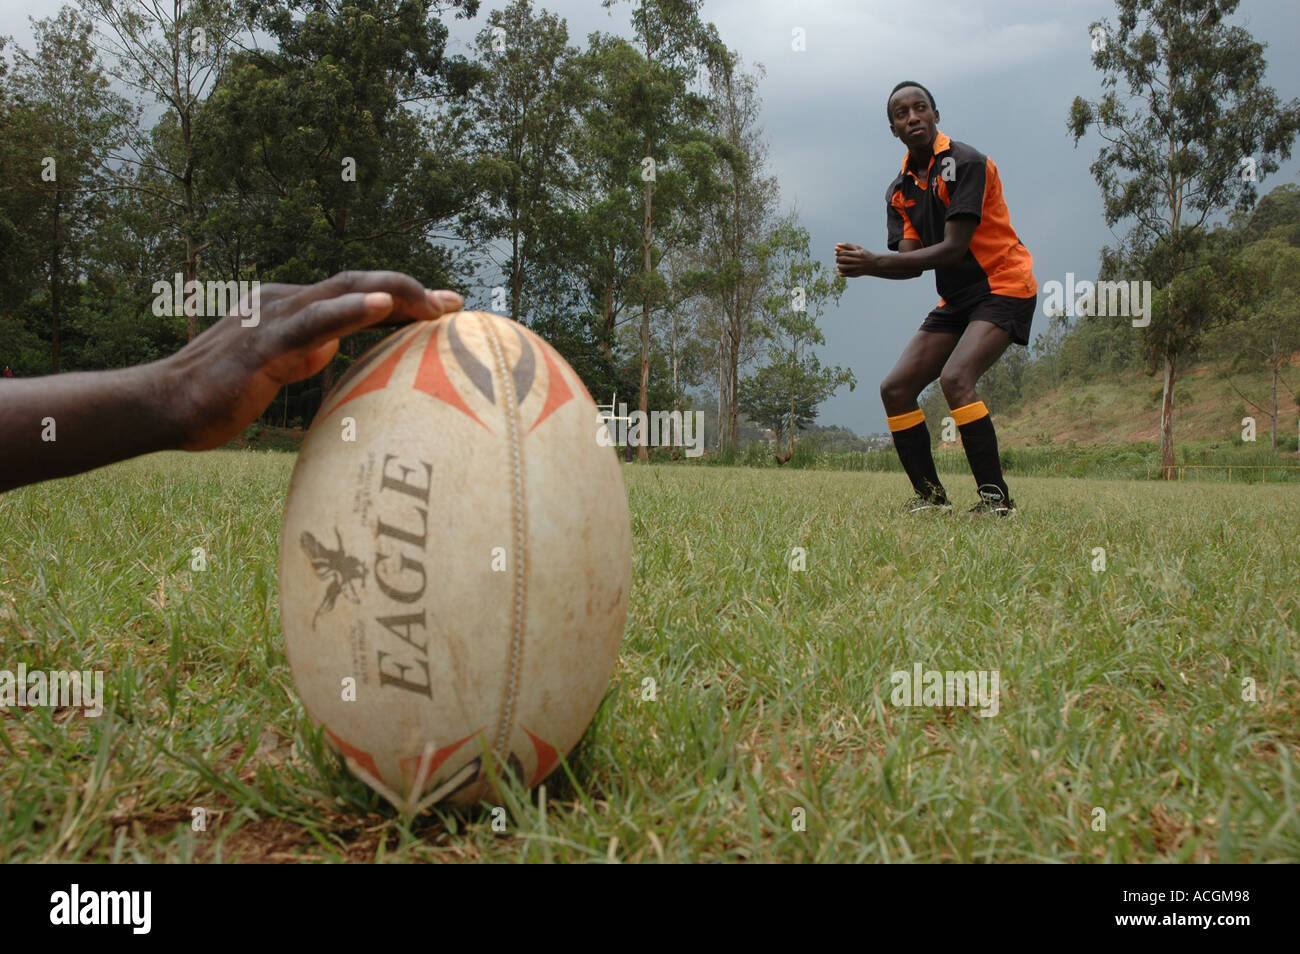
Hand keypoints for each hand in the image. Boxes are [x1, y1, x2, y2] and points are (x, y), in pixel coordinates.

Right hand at [165, 271, 463, 450]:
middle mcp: (284, 301)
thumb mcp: (275, 369)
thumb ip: (304, 354)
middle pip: (359, 284)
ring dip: (396, 294)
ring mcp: (273, 318)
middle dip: (412, 290)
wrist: (164, 406)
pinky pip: (315, 321)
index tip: (442, 310)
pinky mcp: (264, 343)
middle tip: (456, 303)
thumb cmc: (219, 394)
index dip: (400, 299)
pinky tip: (383, 305)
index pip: (354, 295)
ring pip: (344, 293)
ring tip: (437, 302)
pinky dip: (351, 309)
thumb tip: (331, 349)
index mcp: (289, 307)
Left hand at [835, 243, 879, 277]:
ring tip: (839, 265)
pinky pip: (846, 274)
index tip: (838, 253)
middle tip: (837, 259)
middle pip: (844, 259)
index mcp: (857, 254)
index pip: (844, 253)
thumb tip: (837, 245)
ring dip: (839, 266)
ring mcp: (857, 268)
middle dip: (838, 259)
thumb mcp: (858, 249)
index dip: (839, 253)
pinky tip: (840, 271)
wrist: (874, 264)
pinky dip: (841, 273)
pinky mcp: (857, 273)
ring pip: (844, 267)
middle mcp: (857, 261)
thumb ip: (848, 246)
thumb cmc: (864, 254)